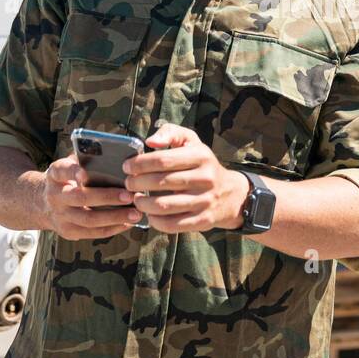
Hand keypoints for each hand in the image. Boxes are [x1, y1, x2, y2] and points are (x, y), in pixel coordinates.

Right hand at [39, 154, 142, 240]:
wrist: (45, 204)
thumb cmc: (67, 179)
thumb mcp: (70, 165)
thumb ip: (85, 160)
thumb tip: (113, 156)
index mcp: (55, 175)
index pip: (62, 170)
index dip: (73, 172)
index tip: (84, 173)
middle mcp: (55, 196)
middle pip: (80, 198)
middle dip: (107, 197)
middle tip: (129, 195)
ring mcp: (60, 216)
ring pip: (89, 219)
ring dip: (115, 217)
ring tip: (135, 213)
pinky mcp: (68, 231)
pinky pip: (92, 233)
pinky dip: (112, 229)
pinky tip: (127, 223)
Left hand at [121, 123, 249, 233]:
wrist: (231, 194)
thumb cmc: (203, 164)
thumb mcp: (192, 142)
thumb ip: (170, 133)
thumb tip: (150, 142)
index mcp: (201, 156)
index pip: (162, 160)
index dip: (139, 164)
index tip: (127, 166)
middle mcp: (205, 178)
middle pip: (161, 182)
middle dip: (137, 183)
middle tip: (129, 183)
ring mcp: (205, 201)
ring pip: (164, 206)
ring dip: (143, 203)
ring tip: (136, 199)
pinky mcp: (203, 220)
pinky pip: (172, 224)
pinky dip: (155, 221)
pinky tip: (150, 213)